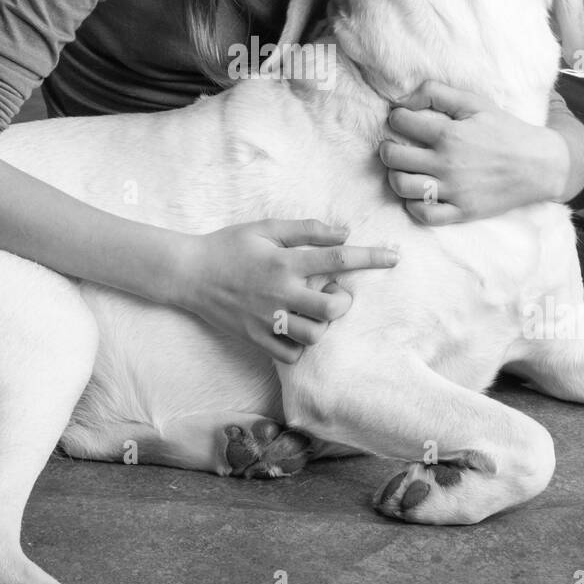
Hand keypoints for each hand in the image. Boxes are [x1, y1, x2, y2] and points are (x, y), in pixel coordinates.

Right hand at [176, 219, 399, 363]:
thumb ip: (307, 230)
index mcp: (285, 262)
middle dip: (343, 300)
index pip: (338, 259)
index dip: (371, 257)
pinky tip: (294, 329)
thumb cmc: (229, 246)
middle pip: (333, 306)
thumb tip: (345, 232)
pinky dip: (300, 346)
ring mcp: (268, 319)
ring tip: (311, 311)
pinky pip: (291, 355)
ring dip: (322, 323)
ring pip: (315, 335)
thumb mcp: (266, 228)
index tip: (394, 258)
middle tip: (332, 292)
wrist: (189, 273)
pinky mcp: (255, 338)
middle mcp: (280, 293)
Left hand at [379, 80, 570, 224]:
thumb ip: (438, 93)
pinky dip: (413, 205)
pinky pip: (423, 214)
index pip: (400, 122)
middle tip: (396, 146)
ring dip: (396, 176)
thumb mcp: (475, 103)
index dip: (397, 118)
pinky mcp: (461, 212)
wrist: (540, 165)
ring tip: (405, 169)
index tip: (403, 120)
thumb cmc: (506, 130)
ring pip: (402, 187)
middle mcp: (446, 164)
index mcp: (448, 134)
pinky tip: (419, 194)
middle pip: (392, 157)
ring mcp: (453, 191)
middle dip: (388, 148)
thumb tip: (404, 98)